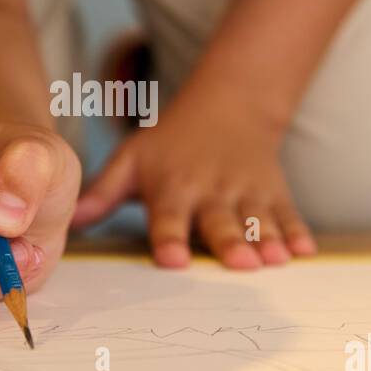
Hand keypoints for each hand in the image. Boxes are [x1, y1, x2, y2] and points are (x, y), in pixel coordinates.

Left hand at [72, 108, 316, 268]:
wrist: (228, 105)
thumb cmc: (170, 143)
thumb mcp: (132, 159)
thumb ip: (101, 193)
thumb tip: (65, 220)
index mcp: (173, 187)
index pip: (169, 217)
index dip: (170, 238)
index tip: (171, 260)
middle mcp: (211, 191)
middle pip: (221, 222)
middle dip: (231, 243)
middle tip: (240, 265)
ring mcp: (246, 191)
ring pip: (259, 220)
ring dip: (268, 240)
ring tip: (277, 261)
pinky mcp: (274, 191)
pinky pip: (288, 212)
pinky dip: (298, 231)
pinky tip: (305, 252)